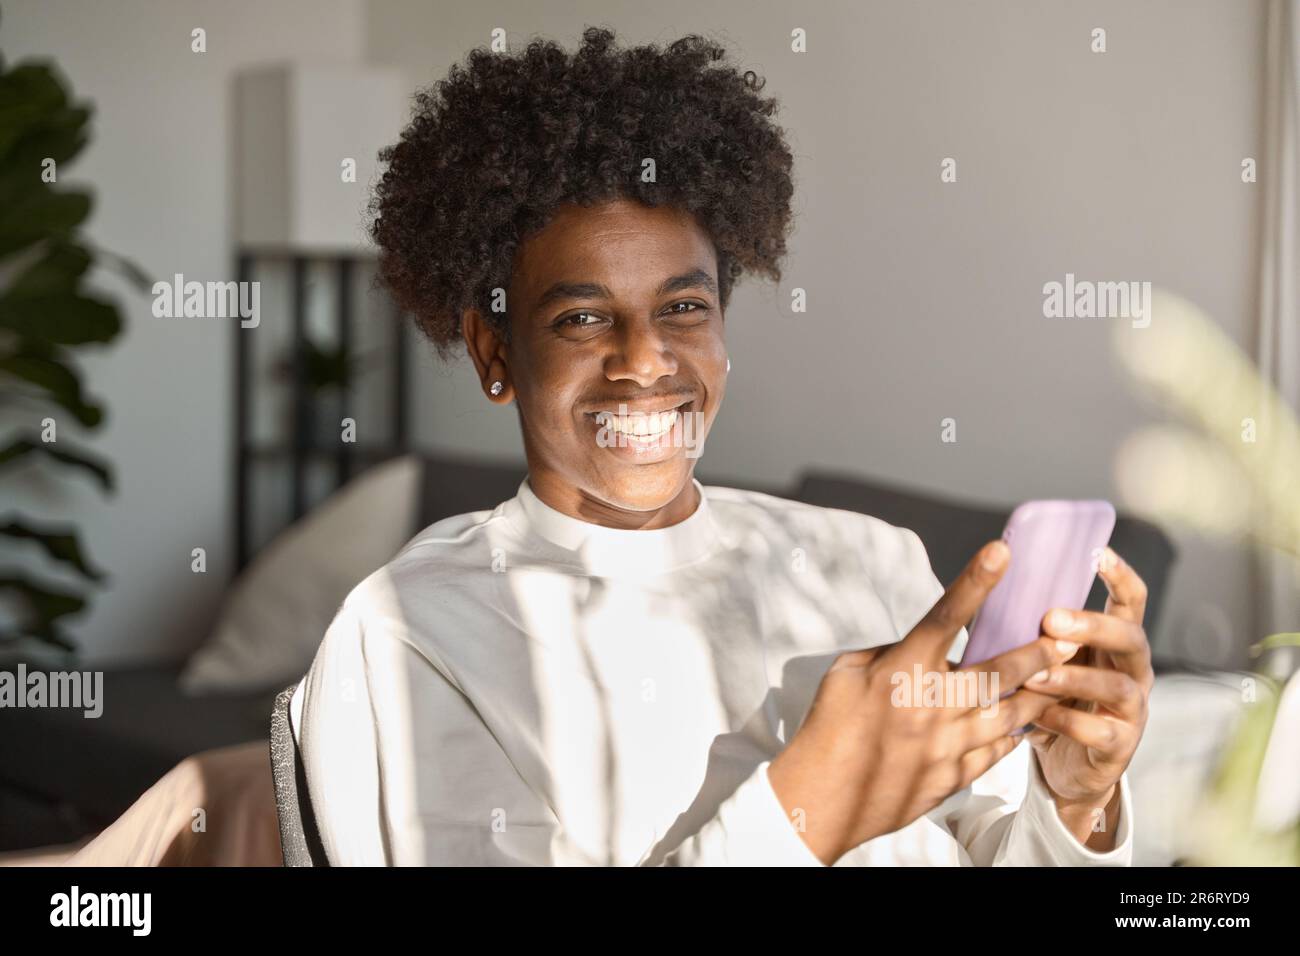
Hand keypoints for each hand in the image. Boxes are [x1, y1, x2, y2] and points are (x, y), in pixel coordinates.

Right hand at [767, 540, 1077, 864]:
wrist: (822, 799)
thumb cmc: (828, 729)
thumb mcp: (848, 674)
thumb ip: (891, 653)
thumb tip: (920, 646)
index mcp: (902, 670)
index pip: (945, 615)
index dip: (976, 580)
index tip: (1002, 551)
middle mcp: (932, 704)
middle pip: (1000, 670)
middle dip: (1040, 650)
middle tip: (1070, 634)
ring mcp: (947, 744)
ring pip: (1011, 713)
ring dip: (1041, 692)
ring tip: (1067, 676)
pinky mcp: (953, 775)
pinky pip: (997, 750)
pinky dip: (1015, 732)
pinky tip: (1028, 720)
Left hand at [1022, 546, 1153, 847]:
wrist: (1067, 765)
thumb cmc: (1054, 697)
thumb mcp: (1048, 660)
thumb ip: (1037, 633)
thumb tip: (992, 587)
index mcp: (1115, 643)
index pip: (1131, 602)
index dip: (1120, 576)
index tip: (1097, 552)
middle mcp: (1133, 671)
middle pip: (1131, 638)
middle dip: (1093, 627)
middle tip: (1052, 620)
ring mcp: (1132, 709)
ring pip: (1117, 686)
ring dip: (1075, 677)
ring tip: (1036, 675)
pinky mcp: (1120, 746)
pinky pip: (1100, 731)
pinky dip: (1068, 722)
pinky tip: (1039, 717)